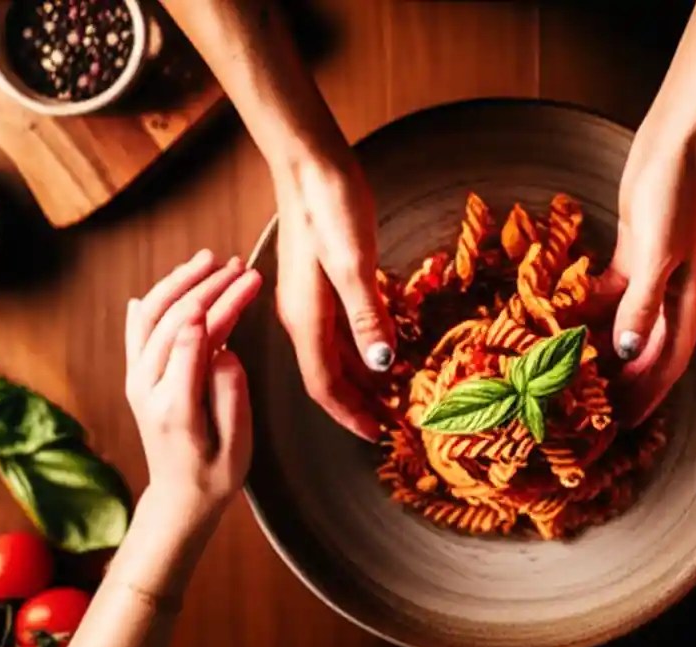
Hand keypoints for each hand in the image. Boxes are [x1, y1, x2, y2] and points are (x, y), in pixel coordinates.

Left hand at [125, 251, 262, 511]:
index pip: (195, 337)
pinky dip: (150, 304)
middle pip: (173, 319)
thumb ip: (231, 396)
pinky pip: (138, 332)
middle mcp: (147, 387)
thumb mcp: (238, 444)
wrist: (179, 497)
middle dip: (208, 285)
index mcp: (175, 405)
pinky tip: (162, 286)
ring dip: (179, 284)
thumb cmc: (217, 474)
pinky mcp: (137, 377)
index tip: (248, 279)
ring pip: (151, 318)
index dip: (222, 302)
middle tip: (239, 265)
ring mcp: (137, 380)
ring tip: (207, 260)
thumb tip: (226, 349)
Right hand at [272, 147, 392, 441]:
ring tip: (392, 396)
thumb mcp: (354, 262)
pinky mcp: (322, 281)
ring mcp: (310, 299)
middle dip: (357, 403)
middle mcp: (303, 315)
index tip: (377, 437)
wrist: (309, 161)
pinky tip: (385, 349)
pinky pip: (340, 329)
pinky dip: (362, 347)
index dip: (349, 414)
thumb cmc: (330, 206)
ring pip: (335, 354)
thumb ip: (366, 316)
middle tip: (391, 424)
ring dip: (362, 378)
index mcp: (306, 318)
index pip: (323, 384)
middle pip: (328, 375)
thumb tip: (381, 367)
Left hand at [601, 123, 695, 424]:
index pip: (666, 363)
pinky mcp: (631, 256)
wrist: (674, 145)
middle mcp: (671, 296)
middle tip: (593, 413)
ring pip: (626, 326)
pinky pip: (610, 297)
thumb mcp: (656, 254)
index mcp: (686, 302)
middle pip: (645, 351)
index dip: (647, 397)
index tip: (626, 428)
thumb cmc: (673, 195)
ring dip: (605, 351)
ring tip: (576, 379)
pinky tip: (566, 327)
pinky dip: (591, 313)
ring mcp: (651, 276)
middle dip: (624, 384)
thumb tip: (623, 353)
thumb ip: (640, 305)